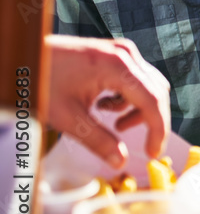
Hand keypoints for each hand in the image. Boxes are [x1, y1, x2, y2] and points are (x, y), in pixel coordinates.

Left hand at [46, 35, 170, 167]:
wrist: (26, 56)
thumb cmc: (42, 81)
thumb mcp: (68, 117)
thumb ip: (98, 140)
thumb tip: (120, 161)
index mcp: (117, 66)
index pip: (152, 100)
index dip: (158, 129)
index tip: (154, 152)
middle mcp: (126, 55)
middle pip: (157, 91)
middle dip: (151, 121)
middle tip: (144, 145)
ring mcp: (122, 52)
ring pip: (148, 85)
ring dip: (139, 109)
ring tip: (116, 125)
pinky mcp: (116, 55)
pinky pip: (136, 79)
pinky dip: (129, 99)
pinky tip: (105, 106)